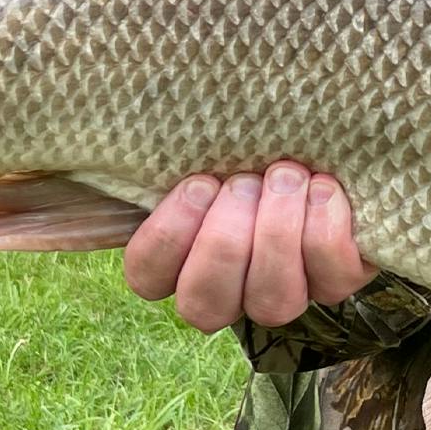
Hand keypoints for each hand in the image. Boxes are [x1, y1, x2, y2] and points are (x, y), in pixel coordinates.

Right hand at [124, 160, 376, 332]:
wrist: (325, 139)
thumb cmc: (251, 139)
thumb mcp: (205, 138)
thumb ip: (167, 148)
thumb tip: (91, 124)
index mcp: (183, 256)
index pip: (148, 278)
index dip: (168, 237)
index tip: (198, 183)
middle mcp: (232, 290)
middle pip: (204, 305)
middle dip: (223, 241)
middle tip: (244, 184)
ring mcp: (287, 292)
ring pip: (271, 302)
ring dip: (276, 235)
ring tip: (286, 178)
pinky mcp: (338, 279)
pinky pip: (332, 280)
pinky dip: (326, 231)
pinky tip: (322, 188)